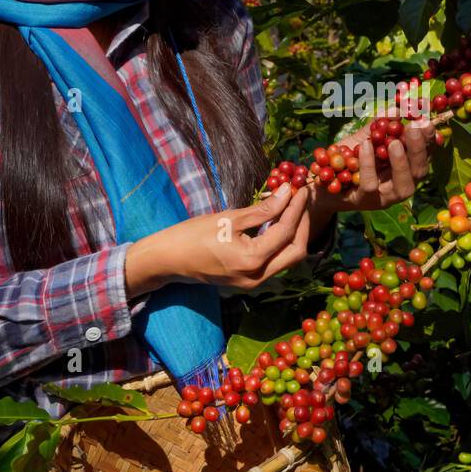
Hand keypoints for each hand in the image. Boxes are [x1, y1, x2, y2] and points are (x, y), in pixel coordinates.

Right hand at [125, 183, 314, 294]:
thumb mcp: (229, 218)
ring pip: (288, 259)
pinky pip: (275, 262)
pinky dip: (281, 242)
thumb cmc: (193, 235)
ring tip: (292, 207)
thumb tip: (286, 192)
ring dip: (294, 233)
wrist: (168, 259)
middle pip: (296, 251)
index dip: (296, 208)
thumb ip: (262, 209)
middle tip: (301, 199)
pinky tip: (278, 222)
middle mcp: (257, 277)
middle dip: (302, 224)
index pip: (285, 232)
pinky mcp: (249, 281)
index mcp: (252, 260)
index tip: (301, 188)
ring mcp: (254, 282)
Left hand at [316, 113, 434, 215]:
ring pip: (403, 185)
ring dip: (401, 163)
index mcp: (405, 167)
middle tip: (415, 128)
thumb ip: (380, 125)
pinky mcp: (364, 201)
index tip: (425, 120)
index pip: (425, 153)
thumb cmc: (347, 159)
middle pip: (420, 171)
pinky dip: (369, 165)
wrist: (319, 183)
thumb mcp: (363, 138)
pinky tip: (365, 146)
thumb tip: (397, 109)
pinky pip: (371, 185)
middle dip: (419, 149)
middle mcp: (400, 184)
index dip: (428, 138)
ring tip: (394, 142)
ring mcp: (384, 196)